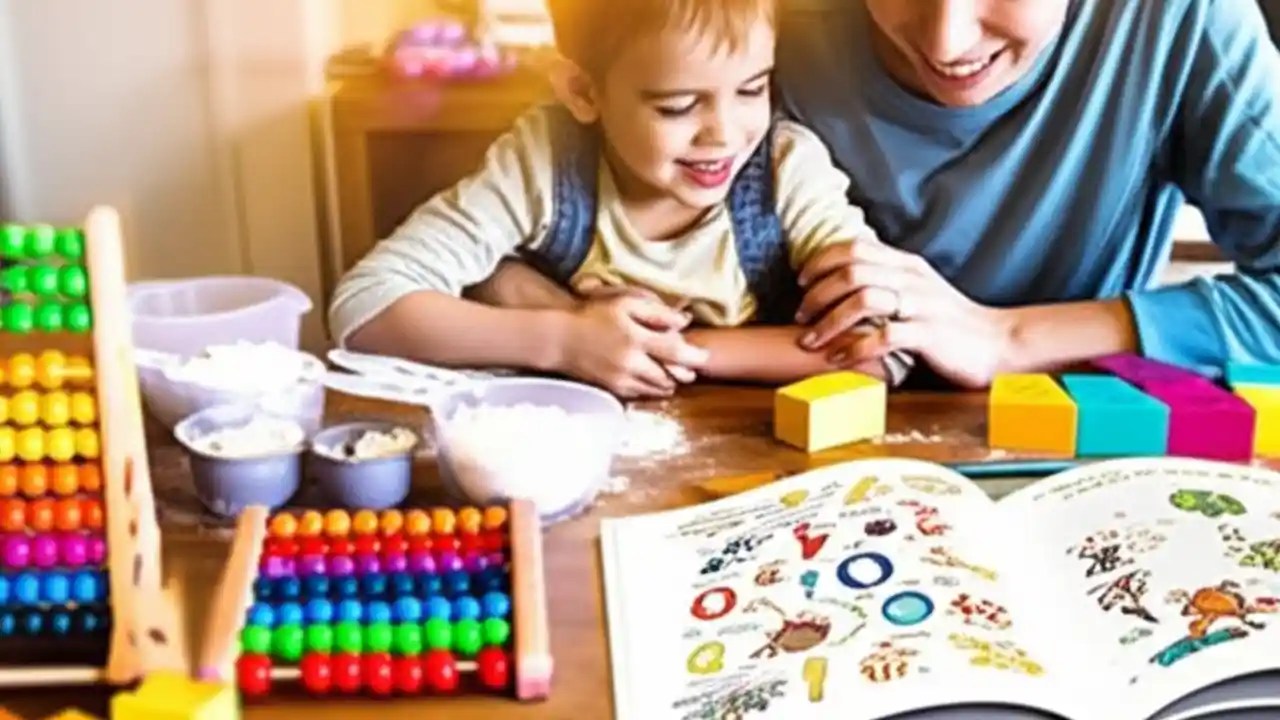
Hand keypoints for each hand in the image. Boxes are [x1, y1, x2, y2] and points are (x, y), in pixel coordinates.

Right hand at [574, 276, 697, 383]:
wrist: (560, 339)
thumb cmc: (593, 315)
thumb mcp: (625, 304)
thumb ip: (656, 312)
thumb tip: (685, 320)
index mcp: (636, 339)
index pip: (676, 352)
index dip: (695, 356)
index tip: (705, 356)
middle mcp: (632, 363)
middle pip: (670, 376)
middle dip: (684, 373)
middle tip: (689, 366)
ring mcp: (622, 380)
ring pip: (657, 389)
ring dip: (669, 382)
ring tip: (671, 371)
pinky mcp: (614, 390)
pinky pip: (642, 394)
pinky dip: (651, 388)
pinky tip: (650, 377)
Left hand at [795, 241, 1012, 388]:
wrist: (999, 343)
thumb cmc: (952, 322)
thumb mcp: (919, 290)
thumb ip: (888, 280)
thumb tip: (846, 278)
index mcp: (907, 264)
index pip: (854, 248)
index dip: (820, 261)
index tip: (801, 280)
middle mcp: (912, 278)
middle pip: (851, 271)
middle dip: (816, 293)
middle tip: (800, 315)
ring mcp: (921, 305)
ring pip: (862, 300)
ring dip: (828, 321)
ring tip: (811, 340)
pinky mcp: (929, 335)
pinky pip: (884, 336)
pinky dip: (855, 348)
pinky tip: (839, 360)